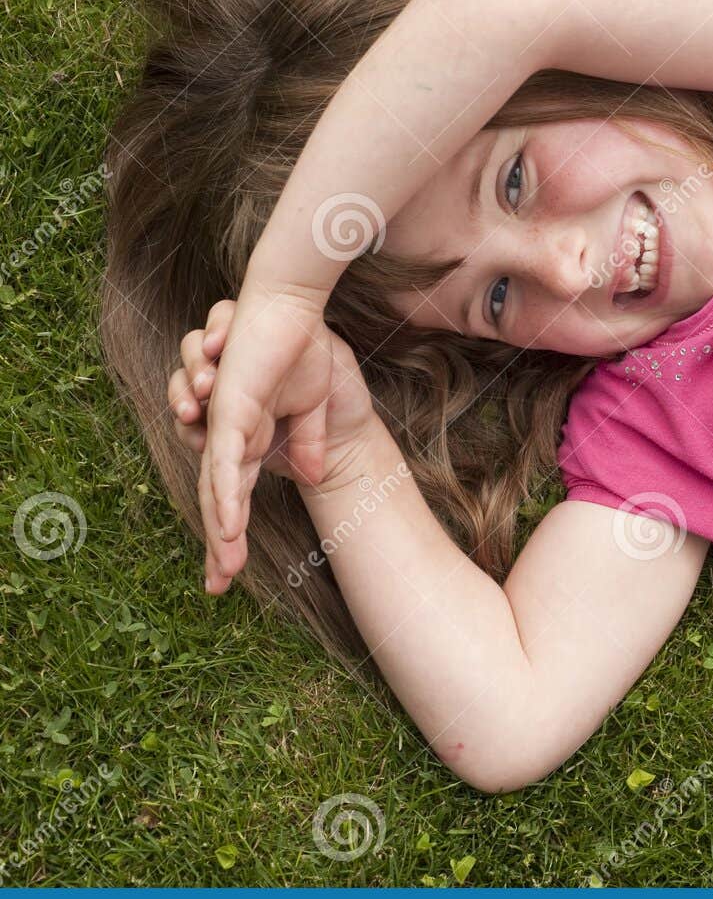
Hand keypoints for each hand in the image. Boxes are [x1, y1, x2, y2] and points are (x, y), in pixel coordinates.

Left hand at [169, 297, 375, 592]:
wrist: (292, 312)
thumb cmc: (300, 355)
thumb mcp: (312, 414)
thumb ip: (307, 443)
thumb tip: (311, 473)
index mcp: (247, 439)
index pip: (233, 495)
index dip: (229, 537)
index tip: (225, 578)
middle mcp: (228, 436)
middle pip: (216, 500)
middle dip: (219, 547)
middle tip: (218, 586)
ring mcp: (225, 426)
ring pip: (214, 487)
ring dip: (221, 529)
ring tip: (228, 562)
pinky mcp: (230, 411)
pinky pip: (224, 461)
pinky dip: (225, 495)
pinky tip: (229, 525)